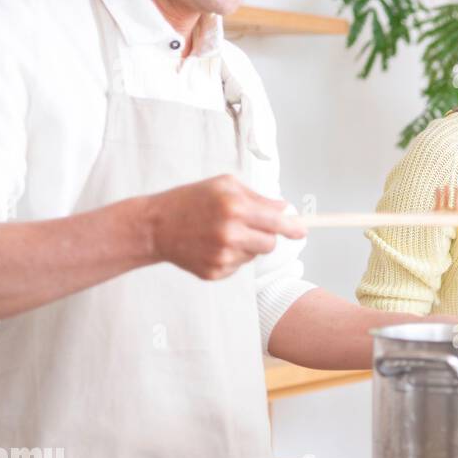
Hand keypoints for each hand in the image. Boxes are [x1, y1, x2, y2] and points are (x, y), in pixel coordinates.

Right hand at [144, 174, 304, 279]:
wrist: (155, 226)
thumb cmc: (191, 199)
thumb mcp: (223, 185)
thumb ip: (257, 196)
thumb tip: (283, 207)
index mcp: (235, 207)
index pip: (276, 222)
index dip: (293, 228)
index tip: (302, 232)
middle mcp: (230, 233)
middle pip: (270, 243)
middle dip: (266, 236)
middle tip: (249, 227)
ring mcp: (222, 256)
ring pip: (254, 255)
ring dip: (247, 245)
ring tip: (223, 233)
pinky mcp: (214, 272)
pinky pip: (238, 266)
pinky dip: (232, 257)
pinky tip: (212, 246)